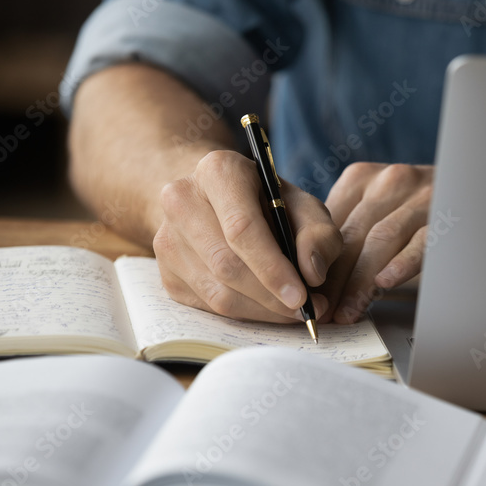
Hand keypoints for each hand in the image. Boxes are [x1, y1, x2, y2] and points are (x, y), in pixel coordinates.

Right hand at [153, 150, 342, 321]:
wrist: (219, 202)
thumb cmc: (269, 203)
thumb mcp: (304, 206)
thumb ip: (319, 234)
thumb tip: (312, 273)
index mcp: (217, 171)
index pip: (241, 228)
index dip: (272, 267)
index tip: (301, 296)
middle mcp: (181, 200)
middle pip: (226, 264)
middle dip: (270, 296)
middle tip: (306, 310)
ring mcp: (166, 239)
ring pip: (216, 293)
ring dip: (261, 310)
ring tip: (293, 311)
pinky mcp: (166, 273)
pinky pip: (207, 306)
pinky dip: (244, 314)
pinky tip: (266, 307)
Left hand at [320, 163, 433, 322]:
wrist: (476, 194)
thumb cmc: (418, 216)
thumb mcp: (376, 215)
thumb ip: (348, 239)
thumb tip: (316, 287)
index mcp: (362, 179)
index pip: (328, 225)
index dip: (314, 264)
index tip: (306, 296)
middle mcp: (389, 181)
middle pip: (351, 234)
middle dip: (333, 280)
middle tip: (322, 313)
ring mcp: (420, 194)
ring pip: (380, 239)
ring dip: (360, 282)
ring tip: (348, 312)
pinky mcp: (447, 212)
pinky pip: (420, 241)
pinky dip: (402, 263)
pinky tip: (385, 282)